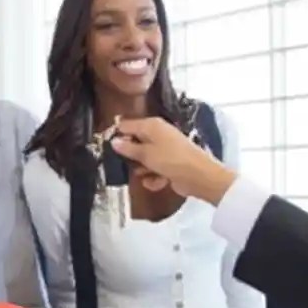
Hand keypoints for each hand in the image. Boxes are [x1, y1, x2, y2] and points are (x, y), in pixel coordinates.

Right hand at [110, 118, 235, 204]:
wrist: (200, 176)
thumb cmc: (171, 160)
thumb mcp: (146, 154)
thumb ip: (129, 148)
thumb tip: (114, 141)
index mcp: (152, 126)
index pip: (128, 125)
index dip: (117, 135)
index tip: (107, 147)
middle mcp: (159, 134)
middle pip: (136, 142)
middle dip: (130, 155)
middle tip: (123, 164)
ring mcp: (166, 149)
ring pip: (145, 158)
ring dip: (142, 168)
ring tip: (142, 175)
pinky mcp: (171, 164)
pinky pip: (156, 169)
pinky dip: (155, 176)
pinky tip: (155, 182)